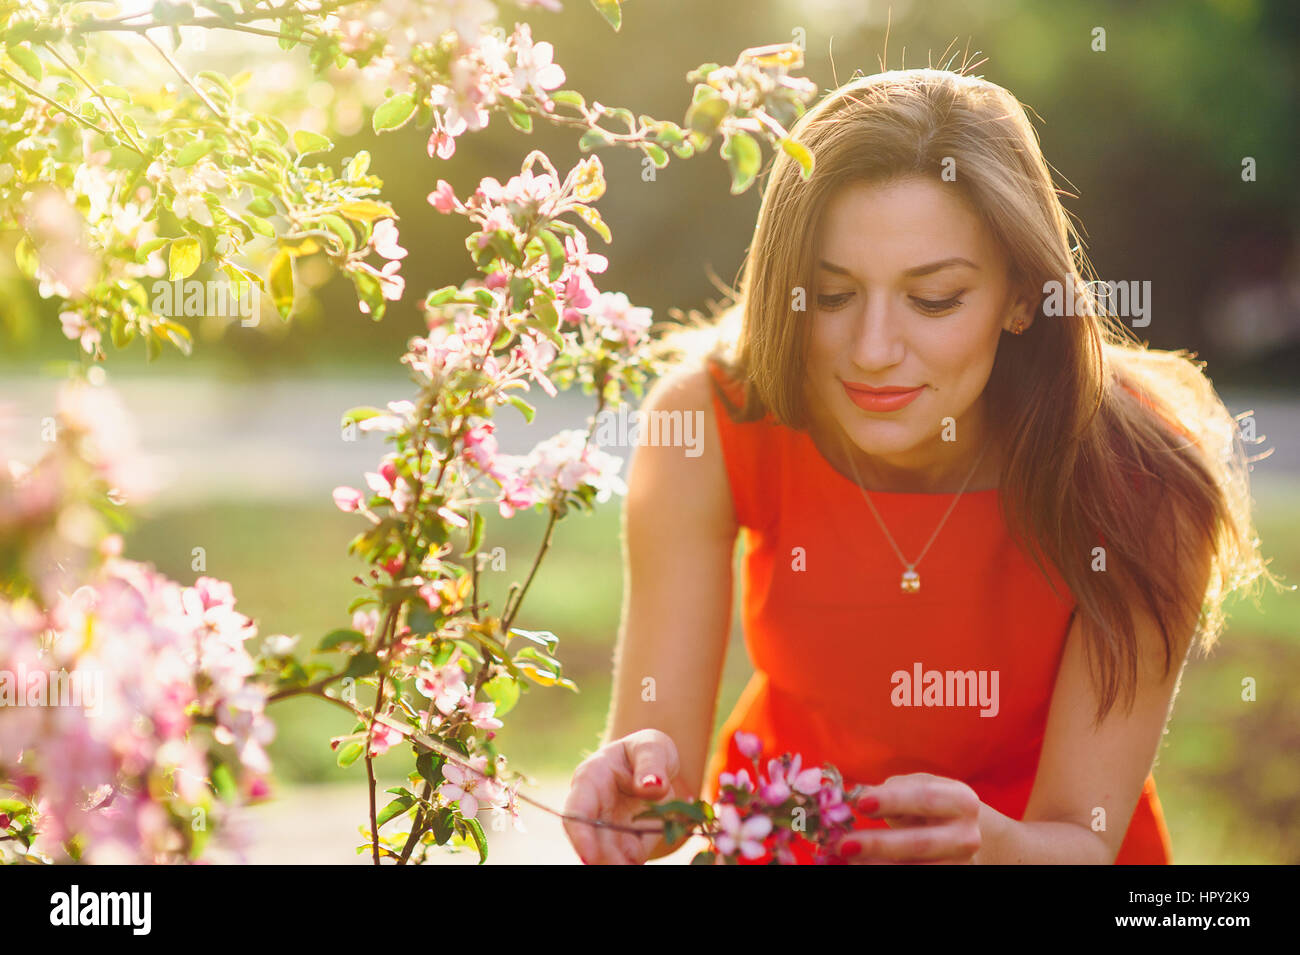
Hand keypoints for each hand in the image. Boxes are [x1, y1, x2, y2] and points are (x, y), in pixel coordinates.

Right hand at [562, 728, 679, 864]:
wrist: (656, 767)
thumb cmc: (647, 750)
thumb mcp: (651, 747)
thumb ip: (651, 763)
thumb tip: (652, 786)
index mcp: (591, 779)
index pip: (576, 811)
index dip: (580, 835)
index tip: (590, 856)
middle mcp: (593, 809)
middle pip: (590, 841)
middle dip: (603, 859)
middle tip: (623, 867)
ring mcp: (609, 829)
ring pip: (607, 856)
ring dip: (617, 864)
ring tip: (633, 867)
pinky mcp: (627, 844)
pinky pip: (628, 860)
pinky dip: (632, 864)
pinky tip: (638, 865)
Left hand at [834, 772, 982, 863]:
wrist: (959, 833)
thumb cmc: (928, 804)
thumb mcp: (915, 788)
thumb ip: (889, 792)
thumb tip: (851, 797)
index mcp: (961, 801)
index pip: (925, 798)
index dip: (892, 800)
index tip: (859, 803)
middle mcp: (966, 835)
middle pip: (920, 843)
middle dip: (878, 844)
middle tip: (843, 842)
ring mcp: (960, 863)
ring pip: (915, 869)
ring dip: (876, 864)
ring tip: (846, 855)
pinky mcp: (951, 876)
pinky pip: (914, 877)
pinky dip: (884, 871)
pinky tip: (861, 865)